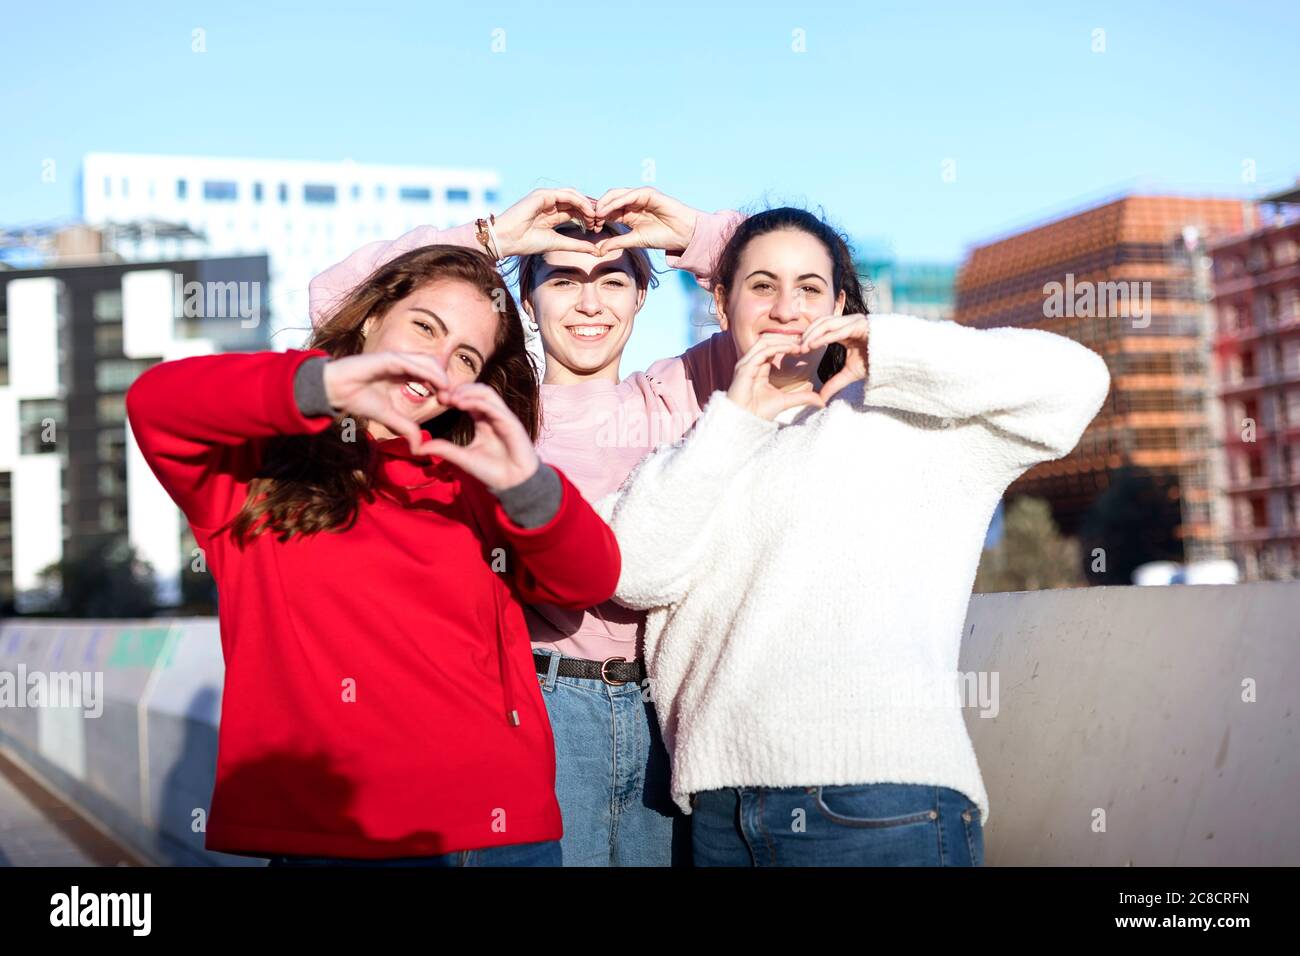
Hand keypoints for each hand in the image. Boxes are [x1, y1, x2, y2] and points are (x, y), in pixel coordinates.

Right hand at [322, 351, 450, 453]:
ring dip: (441, 376)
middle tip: (453, 399)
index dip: (442, 387)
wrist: (335, 391)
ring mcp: (396, 358)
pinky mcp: (389, 358)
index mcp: (403, 373)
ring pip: (428, 362)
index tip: (449, 403)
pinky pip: (414, 363)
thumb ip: (405, 428)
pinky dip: (429, 373)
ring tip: (448, 393)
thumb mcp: (388, 417)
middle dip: (445, 381)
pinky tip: (439, 385)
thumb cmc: (358, 399)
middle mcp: (402, 363)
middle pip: (433, 366)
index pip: (430, 375)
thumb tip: (419, 448)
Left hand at [416, 382, 540, 491]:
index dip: (454, 395)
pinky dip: (476, 401)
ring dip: (468, 391)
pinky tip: (461, 404)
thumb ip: (444, 449)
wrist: (512, 484)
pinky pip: (493, 406)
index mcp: (484, 420)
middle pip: (478, 389)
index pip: (469, 399)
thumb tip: (419, 447)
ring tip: (451, 398)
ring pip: (486, 392)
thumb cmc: (492, 471)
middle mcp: (494, 415)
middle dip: (459, 389)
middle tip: (442, 395)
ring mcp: (503, 417)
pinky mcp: (511, 422)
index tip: (438, 399)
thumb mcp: (462, 457)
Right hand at [493, 188, 601, 256]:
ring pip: (573, 196)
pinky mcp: (543, 194)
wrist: (507, 240)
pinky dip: (579, 201)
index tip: (599, 228)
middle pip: (576, 202)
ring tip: (596, 216)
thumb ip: (576, 245)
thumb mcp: (557, 243)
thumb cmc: (526, 242)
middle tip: (601, 221)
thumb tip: (596, 251)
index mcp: (552, 214)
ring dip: (587, 205)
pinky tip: (588, 211)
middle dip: (590, 210)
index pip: (576, 211)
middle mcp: (550, 203)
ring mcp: (546, 197)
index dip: (588, 218)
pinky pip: (566, 195)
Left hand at [590, 187, 704, 254]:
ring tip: (595, 215)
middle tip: (589, 220)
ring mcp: (640, 196)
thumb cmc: (663, 237)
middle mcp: (632, 202)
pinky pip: (628, 195)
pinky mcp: (647, 193)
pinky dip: (615, 202)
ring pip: (616, 195)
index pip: (608, 211)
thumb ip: (618, 242)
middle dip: (597, 209)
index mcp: (628, 213)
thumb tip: (599, 250)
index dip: (597, 217)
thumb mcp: (636, 240)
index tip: (588, 228)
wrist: (684, 234)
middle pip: (609, 200)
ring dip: (604, 204)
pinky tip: (606, 211)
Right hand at [726, 335, 825, 421]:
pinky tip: (791, 349)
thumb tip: (821, 401)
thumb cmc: (759, 413)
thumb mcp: (786, 401)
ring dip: (783, 341)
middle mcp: (750, 363)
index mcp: (757, 367)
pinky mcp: (745, 368)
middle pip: (767, 340)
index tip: (804, 347)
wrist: (745, 421)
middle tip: (804, 342)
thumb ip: (802, 397)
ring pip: (764, 342)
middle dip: (786, 339)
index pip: (771, 347)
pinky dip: (778, 347)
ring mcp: (746, 364)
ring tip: (799, 345)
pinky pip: (763, 351)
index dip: (787, 344)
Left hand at [802, 314, 868, 402]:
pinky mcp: (861, 325)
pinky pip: (839, 330)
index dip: (807, 337)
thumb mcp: (850, 374)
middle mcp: (848, 322)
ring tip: (802, 348)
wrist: (895, 360)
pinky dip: (825, 337)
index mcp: (844, 329)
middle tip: (796, 349)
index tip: (796, 350)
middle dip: (807, 334)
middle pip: (821, 322)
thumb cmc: (875, 362)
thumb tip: (821, 399)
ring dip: (812, 334)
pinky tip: (813, 345)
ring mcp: (854, 321)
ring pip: (827, 323)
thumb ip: (835, 383)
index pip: (821, 328)